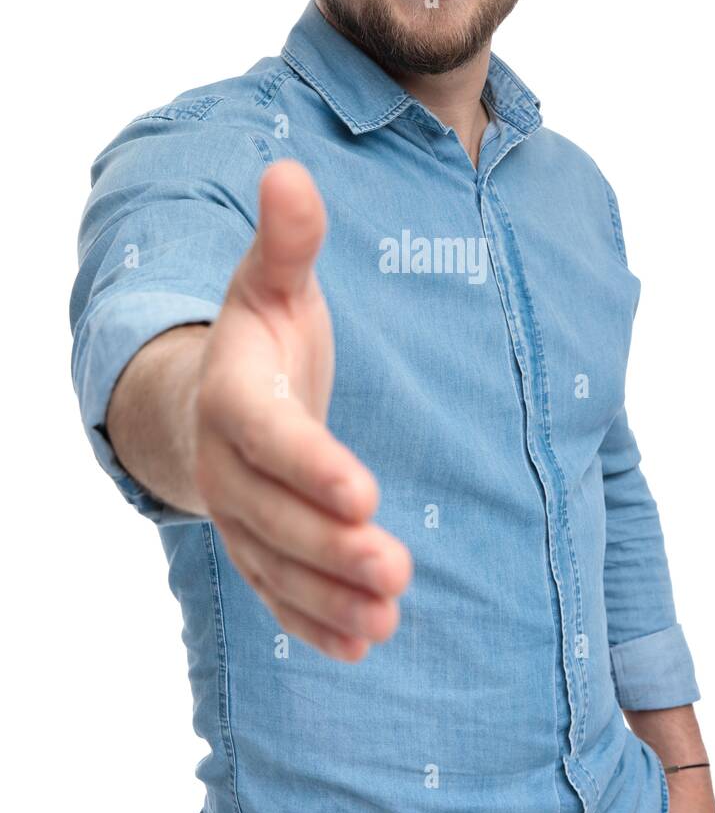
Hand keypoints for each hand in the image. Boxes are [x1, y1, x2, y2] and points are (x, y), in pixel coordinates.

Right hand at [192, 158, 412, 660]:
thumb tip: (289, 170)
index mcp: (235, 396)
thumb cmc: (262, 334)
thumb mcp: (273, 282)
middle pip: (274, 515)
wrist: (219, 395)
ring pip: (276, 564)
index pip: (269, 437)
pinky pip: (278, 592)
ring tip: (388, 618)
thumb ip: (289, 240)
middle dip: (332, 545)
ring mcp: (239, 514)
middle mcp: (227, 464)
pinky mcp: (257, 548)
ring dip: (328, 595)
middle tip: (397, 568)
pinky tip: (364, 642)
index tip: (364, 492)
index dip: (311, 464)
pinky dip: (314, 621)